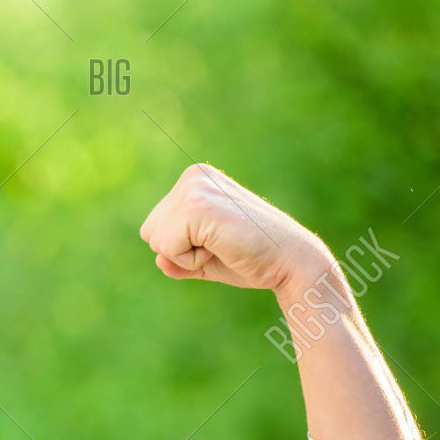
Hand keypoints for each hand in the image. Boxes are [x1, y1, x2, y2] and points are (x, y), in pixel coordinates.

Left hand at [138, 163, 333, 294]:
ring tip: (223, 245)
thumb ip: (176, 258)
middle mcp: (192, 177)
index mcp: (193, 181)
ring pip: (156, 241)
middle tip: (221, 245)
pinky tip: (222, 247)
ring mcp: (195, 188)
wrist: (289, 262)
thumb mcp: (204, 258)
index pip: (153, 228)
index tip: (217, 242)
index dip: (181, 249)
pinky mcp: (198, 205)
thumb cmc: (250, 259)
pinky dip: (192, 260)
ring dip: (187, 256)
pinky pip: (168, 248)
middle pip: (150, 233)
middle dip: (180, 252)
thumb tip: (159, 260)